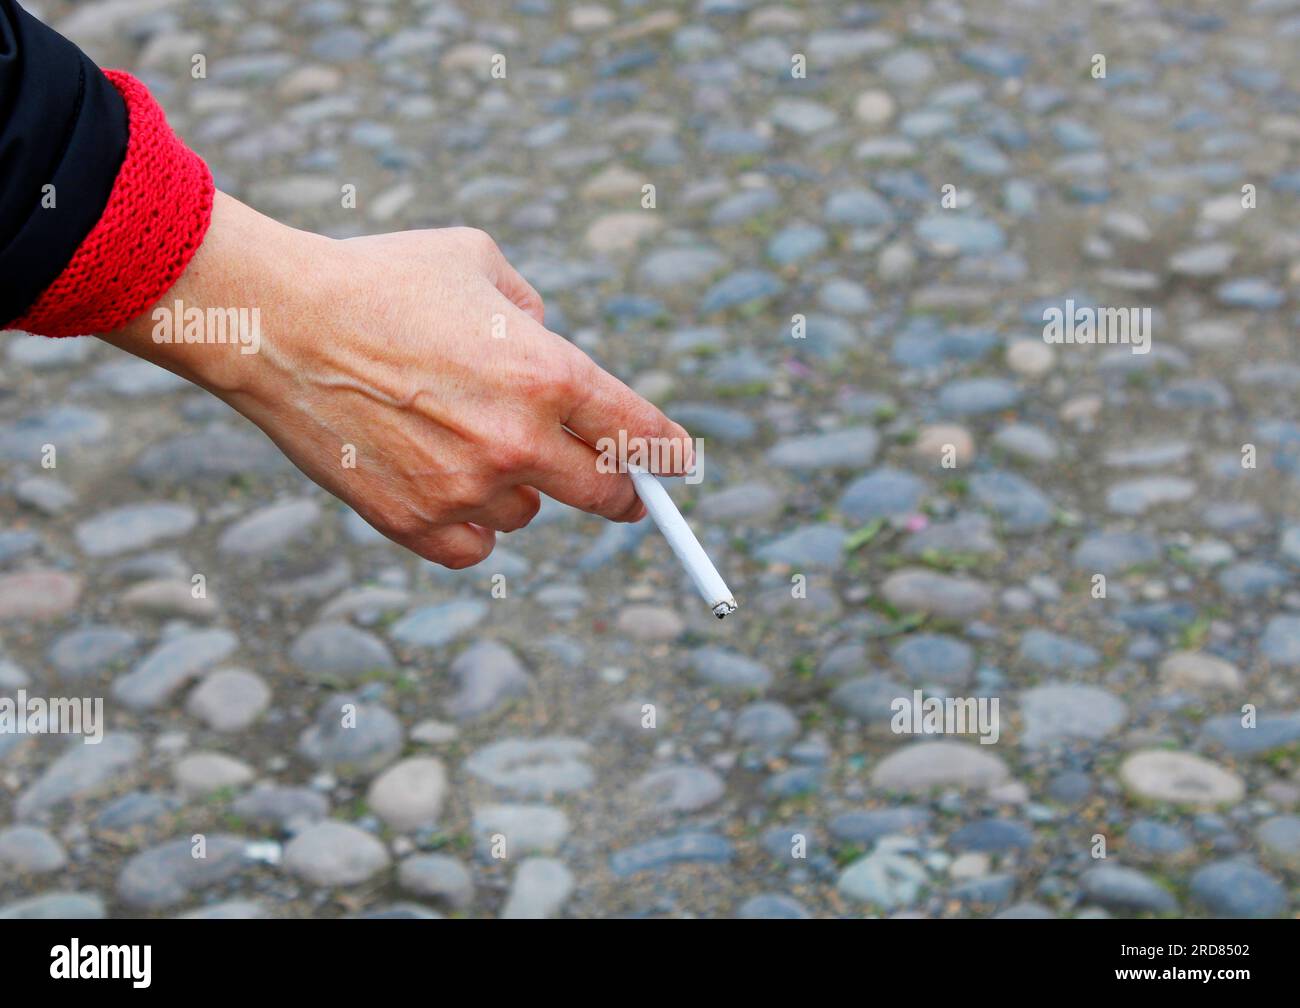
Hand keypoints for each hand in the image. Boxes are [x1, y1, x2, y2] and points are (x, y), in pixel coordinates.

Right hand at [104, 192, 692, 567]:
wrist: (276, 323)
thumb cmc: (379, 279)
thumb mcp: (478, 262)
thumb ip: (534, 314)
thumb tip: (553, 349)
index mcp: (549, 374)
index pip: (639, 433)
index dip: (668, 454)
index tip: (679, 467)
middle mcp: (517, 442)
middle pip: (604, 495)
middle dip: (619, 491)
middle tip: (617, 488)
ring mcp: (465, 490)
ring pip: (529, 515)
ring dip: (519, 490)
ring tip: (465, 445)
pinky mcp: (414, 524)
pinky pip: (475, 547)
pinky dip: (469, 524)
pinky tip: (444, 486)